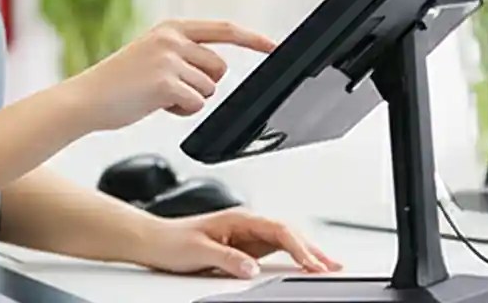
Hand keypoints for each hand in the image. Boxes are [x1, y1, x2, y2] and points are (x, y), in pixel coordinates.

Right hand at [61, 20, 275, 131]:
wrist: (85, 99)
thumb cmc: (117, 84)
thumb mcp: (151, 55)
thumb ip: (182, 54)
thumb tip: (217, 69)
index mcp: (170, 28)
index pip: (224, 29)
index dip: (252, 38)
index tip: (273, 46)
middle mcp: (172, 39)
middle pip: (220, 67)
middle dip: (203, 85)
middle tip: (170, 89)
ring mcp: (169, 59)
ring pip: (209, 89)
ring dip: (189, 100)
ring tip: (157, 97)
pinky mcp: (166, 82)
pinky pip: (196, 104)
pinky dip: (181, 111)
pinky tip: (155, 106)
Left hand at [136, 208, 341, 279]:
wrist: (154, 240)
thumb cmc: (172, 240)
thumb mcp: (199, 250)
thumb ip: (226, 258)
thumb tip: (251, 268)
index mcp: (238, 218)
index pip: (278, 231)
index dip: (298, 248)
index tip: (311, 264)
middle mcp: (246, 224)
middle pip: (288, 234)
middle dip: (312, 250)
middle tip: (333, 267)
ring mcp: (246, 236)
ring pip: (285, 242)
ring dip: (306, 254)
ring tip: (327, 266)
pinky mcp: (244, 248)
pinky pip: (275, 252)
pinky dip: (292, 259)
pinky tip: (303, 266)